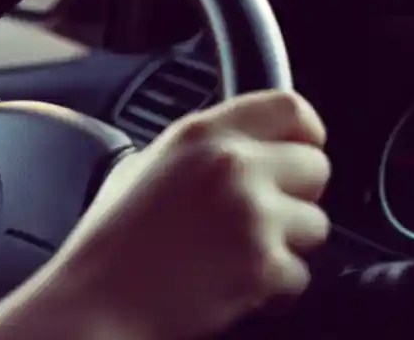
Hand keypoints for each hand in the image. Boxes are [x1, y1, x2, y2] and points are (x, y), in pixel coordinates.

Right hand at [44, 91, 330, 338]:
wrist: (97, 304)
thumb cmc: (112, 245)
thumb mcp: (145, 166)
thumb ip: (201, 149)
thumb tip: (246, 147)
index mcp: (202, 134)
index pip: (290, 108)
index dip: (304, 134)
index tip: (301, 152)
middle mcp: (232, 165)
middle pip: (316, 167)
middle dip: (297, 198)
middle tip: (260, 220)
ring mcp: (251, 214)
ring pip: (316, 226)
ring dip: (288, 247)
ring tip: (236, 257)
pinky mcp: (263, 265)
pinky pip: (300, 275)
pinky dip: (274, 290)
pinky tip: (232, 287)